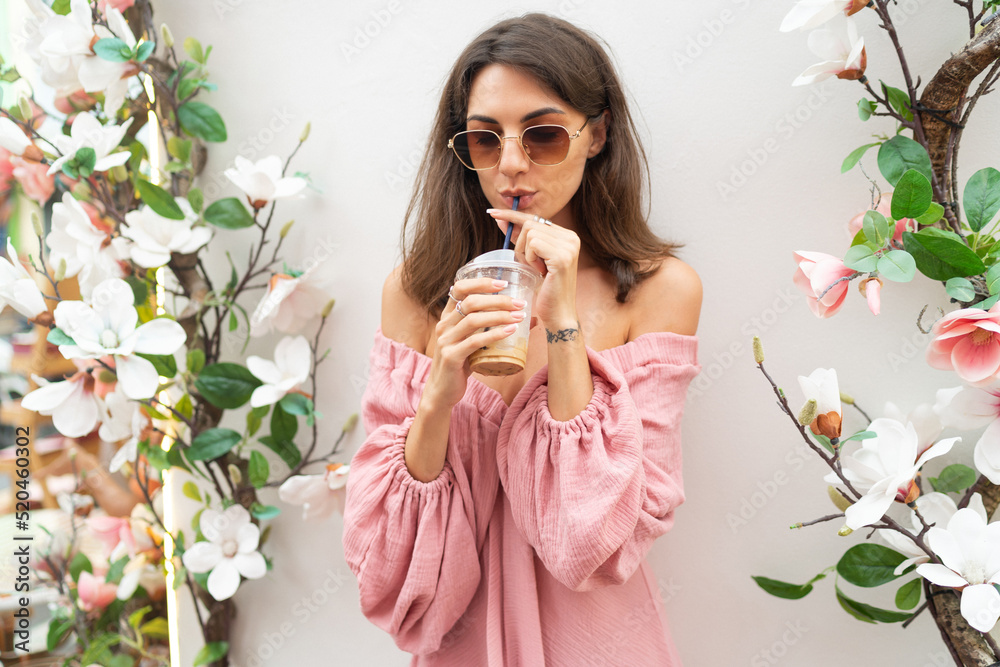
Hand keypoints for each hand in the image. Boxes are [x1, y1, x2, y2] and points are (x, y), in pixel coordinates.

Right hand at [424, 277, 525, 406]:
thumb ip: (493, 328)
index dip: (481, 282)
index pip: (459, 288)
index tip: (503, 283)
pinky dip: (494, 334)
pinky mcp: (451, 356)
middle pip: (470, 302)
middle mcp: (444, 325)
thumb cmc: (461, 364)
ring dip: (499, 315)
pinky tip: (510, 331)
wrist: (443, 391)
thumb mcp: (474, 342)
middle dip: (498, 299)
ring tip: (519, 316)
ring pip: (473, 319)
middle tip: (519, 303)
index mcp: (447, 317)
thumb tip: (529, 319)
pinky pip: (475, 341)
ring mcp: (446, 340)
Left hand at [487, 208, 579, 328]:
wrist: (558, 314)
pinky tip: (540, 272)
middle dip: (520, 245)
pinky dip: (530, 258)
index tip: (492, 212)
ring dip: (525, 253)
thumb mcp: (531, 259)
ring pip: (530, 233)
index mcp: (567, 236)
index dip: (513, 215)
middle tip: (529, 265)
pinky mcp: (562, 256)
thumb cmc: (545, 289)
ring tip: (537, 269)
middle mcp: (571, 237)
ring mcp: (569, 246)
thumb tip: (500, 219)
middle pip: (530, 224)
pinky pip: (533, 244)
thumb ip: (519, 239)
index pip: (535, 218)